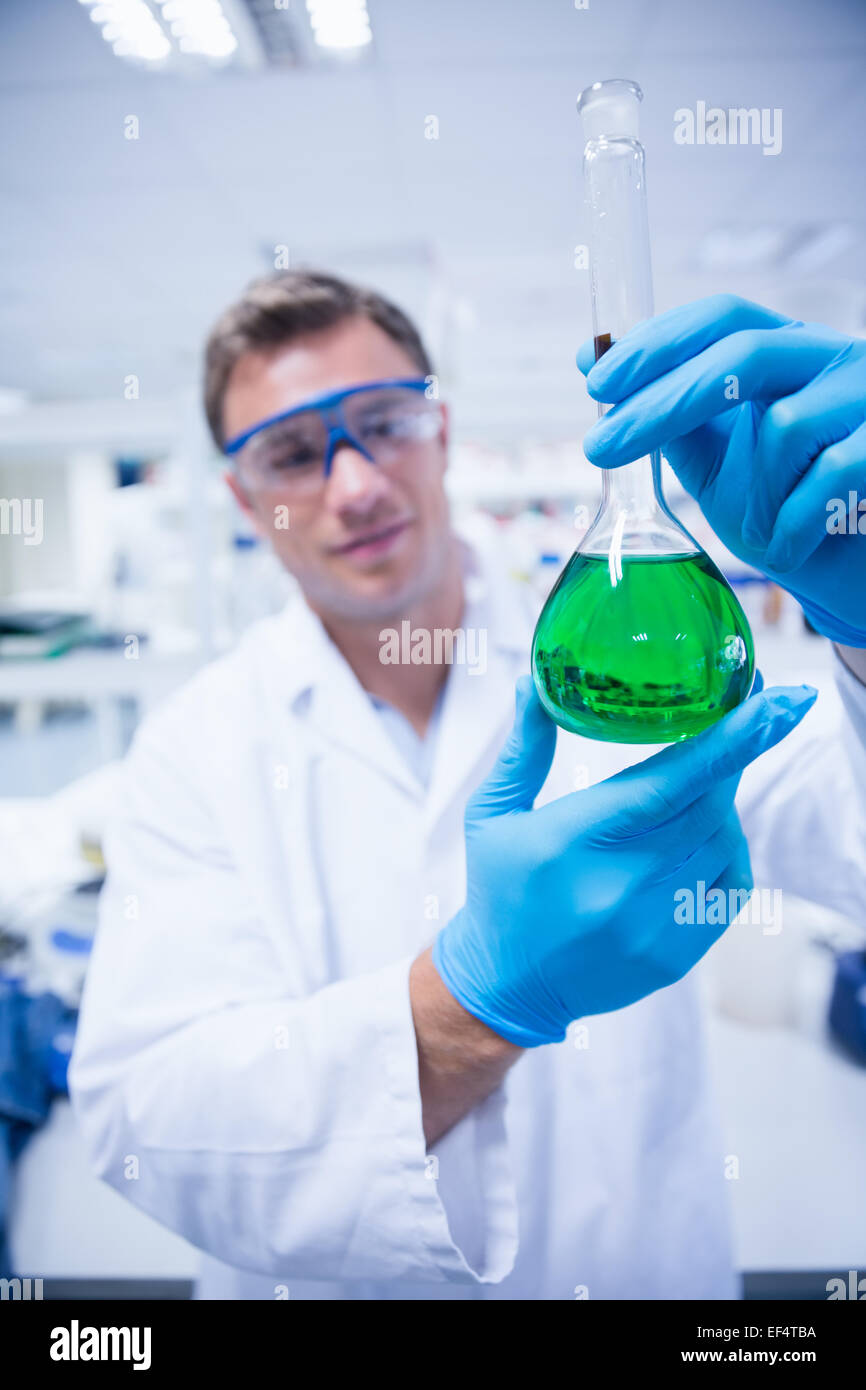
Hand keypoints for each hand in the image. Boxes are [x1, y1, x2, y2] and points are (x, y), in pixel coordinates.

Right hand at [432, 675, 815, 1046]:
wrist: (509, 987)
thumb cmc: (500, 890)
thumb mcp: (493, 813)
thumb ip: (523, 749)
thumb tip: (532, 683)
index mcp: (571, 841)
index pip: (665, 784)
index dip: (724, 740)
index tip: (768, 699)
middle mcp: (619, 887)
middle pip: (708, 807)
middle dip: (737, 754)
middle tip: (756, 711)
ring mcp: (653, 926)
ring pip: (724, 842)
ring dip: (723, 802)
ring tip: (701, 784)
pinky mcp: (678, 954)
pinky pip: (730, 885)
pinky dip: (727, 848)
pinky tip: (701, 835)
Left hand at [577, 295, 865, 646]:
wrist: (850, 569)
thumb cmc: (785, 509)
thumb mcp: (717, 462)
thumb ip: (668, 417)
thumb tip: (590, 358)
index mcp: (789, 349)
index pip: (723, 318)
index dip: (657, 343)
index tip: (596, 382)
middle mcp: (834, 357)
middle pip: (743, 354)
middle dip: (662, 404)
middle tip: (597, 448)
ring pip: (785, 425)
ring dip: (754, 495)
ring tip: (758, 532)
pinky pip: (829, 475)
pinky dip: (793, 524)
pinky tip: (788, 548)